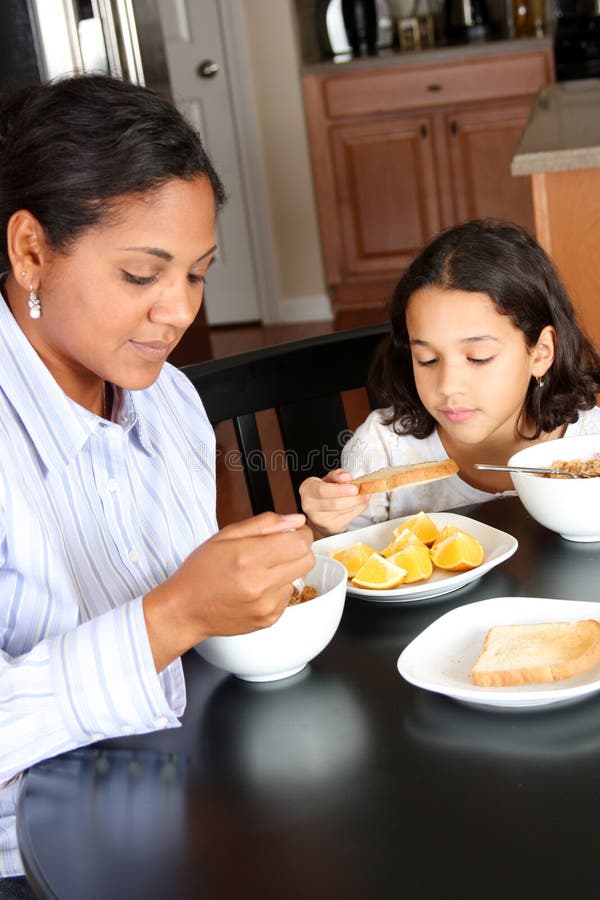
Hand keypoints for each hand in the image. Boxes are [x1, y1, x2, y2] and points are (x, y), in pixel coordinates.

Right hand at [144, 512, 314, 670]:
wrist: (185, 610)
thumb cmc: (201, 571)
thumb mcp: (226, 535)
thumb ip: (265, 523)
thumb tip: (296, 519)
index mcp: (248, 557)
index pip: (300, 541)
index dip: (300, 532)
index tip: (292, 531)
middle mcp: (260, 583)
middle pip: (307, 560)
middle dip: (299, 549)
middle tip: (280, 548)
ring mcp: (266, 605)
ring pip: (299, 577)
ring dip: (286, 570)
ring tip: (260, 570)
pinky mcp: (269, 619)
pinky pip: (288, 596)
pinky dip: (277, 588)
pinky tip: (256, 587)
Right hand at [299, 469, 368, 538]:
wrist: (320, 510)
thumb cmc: (324, 492)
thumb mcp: (329, 478)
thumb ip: (338, 475)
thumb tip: (346, 477)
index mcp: (307, 489)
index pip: (322, 490)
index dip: (340, 490)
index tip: (354, 488)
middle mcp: (310, 506)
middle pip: (335, 504)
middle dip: (353, 498)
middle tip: (362, 491)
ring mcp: (320, 519)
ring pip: (344, 511)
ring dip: (358, 502)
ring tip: (363, 495)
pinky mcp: (331, 526)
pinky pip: (349, 518)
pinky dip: (359, 509)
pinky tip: (360, 503)